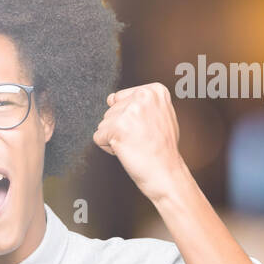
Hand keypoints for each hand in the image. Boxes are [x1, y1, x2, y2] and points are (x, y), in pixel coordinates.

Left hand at [93, 82, 187, 202]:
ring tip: (135, 145)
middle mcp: (143, 96)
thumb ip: (137, 104)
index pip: (119, 98)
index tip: (145, 129)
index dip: (127, 118)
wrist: (166, 172)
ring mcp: (130, 111)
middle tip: (141, 139)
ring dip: (114, 138)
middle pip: (110, 111)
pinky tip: (127, 151)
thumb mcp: (159, 116)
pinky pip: (98, 137)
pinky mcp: (117, 127)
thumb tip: (111, 98)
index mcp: (154, 90)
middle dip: (119, 128)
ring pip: (103, 124)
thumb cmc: (162, 149)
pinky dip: (108, 148)